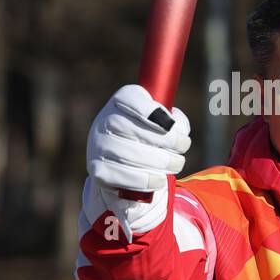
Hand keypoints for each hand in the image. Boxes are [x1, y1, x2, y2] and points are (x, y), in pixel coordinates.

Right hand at [86, 84, 190, 220]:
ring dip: (159, 162)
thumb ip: (176, 121)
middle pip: (133, 129)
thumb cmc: (149, 138)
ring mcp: (98, 145)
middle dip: (165, 140)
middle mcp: (104, 120)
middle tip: (182, 149)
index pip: (130, 98)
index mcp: (121, 101)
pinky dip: (144, 181)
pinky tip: (158, 180)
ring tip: (175, 165)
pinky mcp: (98, 170)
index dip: (152, 111)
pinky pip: (121, 176)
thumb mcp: (163, 122)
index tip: (171, 125)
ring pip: (129, 154)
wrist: (122, 164)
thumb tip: (180, 130)